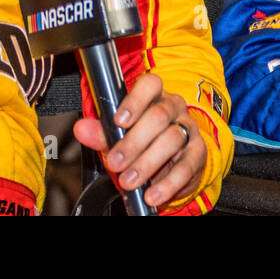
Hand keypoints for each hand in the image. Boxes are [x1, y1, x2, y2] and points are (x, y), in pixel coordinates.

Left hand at [72, 73, 205, 208]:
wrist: (171, 163)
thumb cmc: (143, 141)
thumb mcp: (119, 135)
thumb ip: (101, 132)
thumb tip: (82, 129)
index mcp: (155, 96)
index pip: (150, 85)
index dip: (135, 100)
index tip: (119, 120)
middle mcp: (174, 108)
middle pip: (158, 116)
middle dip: (133, 142)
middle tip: (115, 162)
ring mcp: (189, 129)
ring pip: (172, 140)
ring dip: (147, 163)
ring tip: (129, 181)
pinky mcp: (198, 154)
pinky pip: (187, 166)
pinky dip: (168, 183)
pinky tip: (152, 194)